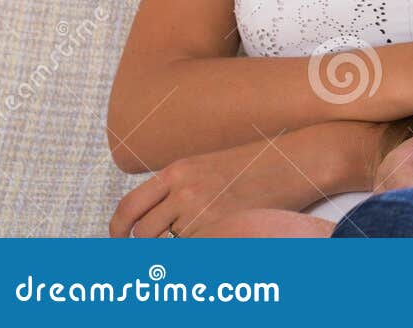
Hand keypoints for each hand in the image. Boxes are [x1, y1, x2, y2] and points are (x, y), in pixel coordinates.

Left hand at [110, 138, 309, 237]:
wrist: (296, 161)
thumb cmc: (258, 166)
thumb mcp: (210, 168)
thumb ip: (179, 191)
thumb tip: (152, 225)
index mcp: (178, 170)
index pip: (129, 207)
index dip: (116, 230)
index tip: (118, 241)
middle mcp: (184, 188)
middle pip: (143, 234)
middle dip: (148, 248)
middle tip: (160, 251)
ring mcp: (201, 209)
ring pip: (173, 245)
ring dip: (185, 244)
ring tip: (213, 227)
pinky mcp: (219, 226)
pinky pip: (196, 250)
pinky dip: (204, 248)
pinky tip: (225, 231)